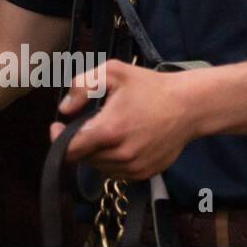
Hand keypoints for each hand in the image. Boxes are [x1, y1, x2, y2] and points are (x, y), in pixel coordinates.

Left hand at [48, 59, 199, 180]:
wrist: (189, 106)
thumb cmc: (150, 87)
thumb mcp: (113, 73)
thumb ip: (82, 87)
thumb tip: (64, 109)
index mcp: (110, 131)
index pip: (70, 150)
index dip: (58, 139)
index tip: (58, 125)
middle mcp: (121, 155)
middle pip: (83, 158)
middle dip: (78, 141)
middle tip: (86, 123)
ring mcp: (135, 167)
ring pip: (99, 167)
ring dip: (93, 152)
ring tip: (104, 131)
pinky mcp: (146, 173)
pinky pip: (116, 172)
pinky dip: (110, 160)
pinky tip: (118, 141)